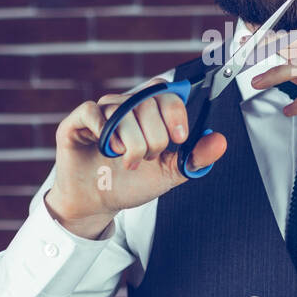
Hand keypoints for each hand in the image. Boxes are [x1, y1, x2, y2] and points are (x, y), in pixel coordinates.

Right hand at [48, 78, 227, 223]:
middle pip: (147, 103)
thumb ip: (195, 157)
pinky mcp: (77, 123)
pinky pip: (93, 112)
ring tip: (127, 161)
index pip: (167, 92)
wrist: (99, 204)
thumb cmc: (132, 183)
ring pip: (123, 111)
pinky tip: (107, 150)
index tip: (179, 138)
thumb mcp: (170, 172)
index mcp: (148, 112)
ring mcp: (101, 112)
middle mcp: (125, 106)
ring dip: (131, 144)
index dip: (175, 113)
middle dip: (154, 138)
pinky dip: (104, 132)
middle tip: (146, 158)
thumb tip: (220, 141)